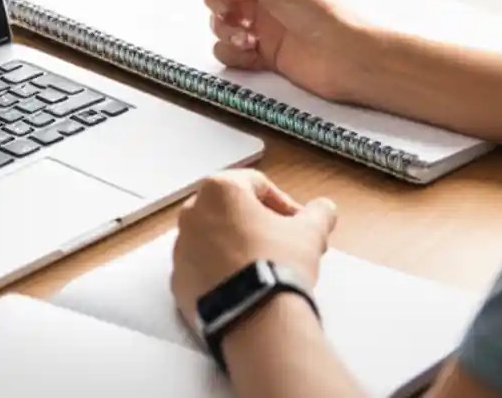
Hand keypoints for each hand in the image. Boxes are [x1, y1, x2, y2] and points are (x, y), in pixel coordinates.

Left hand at [170, 169, 337, 331]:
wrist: (255, 317)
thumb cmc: (277, 266)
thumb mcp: (310, 232)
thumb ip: (318, 213)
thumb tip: (323, 209)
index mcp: (219, 190)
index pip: (256, 184)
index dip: (283, 202)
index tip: (297, 221)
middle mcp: (192, 214)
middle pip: (230, 210)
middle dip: (257, 223)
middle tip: (282, 242)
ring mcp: (181, 248)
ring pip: (213, 238)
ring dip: (237, 246)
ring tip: (264, 267)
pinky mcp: (178, 280)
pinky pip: (201, 268)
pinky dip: (220, 272)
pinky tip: (244, 285)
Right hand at [194, 0, 377, 102]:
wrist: (346, 60)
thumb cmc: (320, 15)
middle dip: (216, 1)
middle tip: (226, 11)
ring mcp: (262, 20)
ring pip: (220, 19)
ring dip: (225, 29)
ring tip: (246, 38)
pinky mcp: (261, 49)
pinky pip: (228, 47)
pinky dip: (233, 51)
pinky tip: (251, 52)